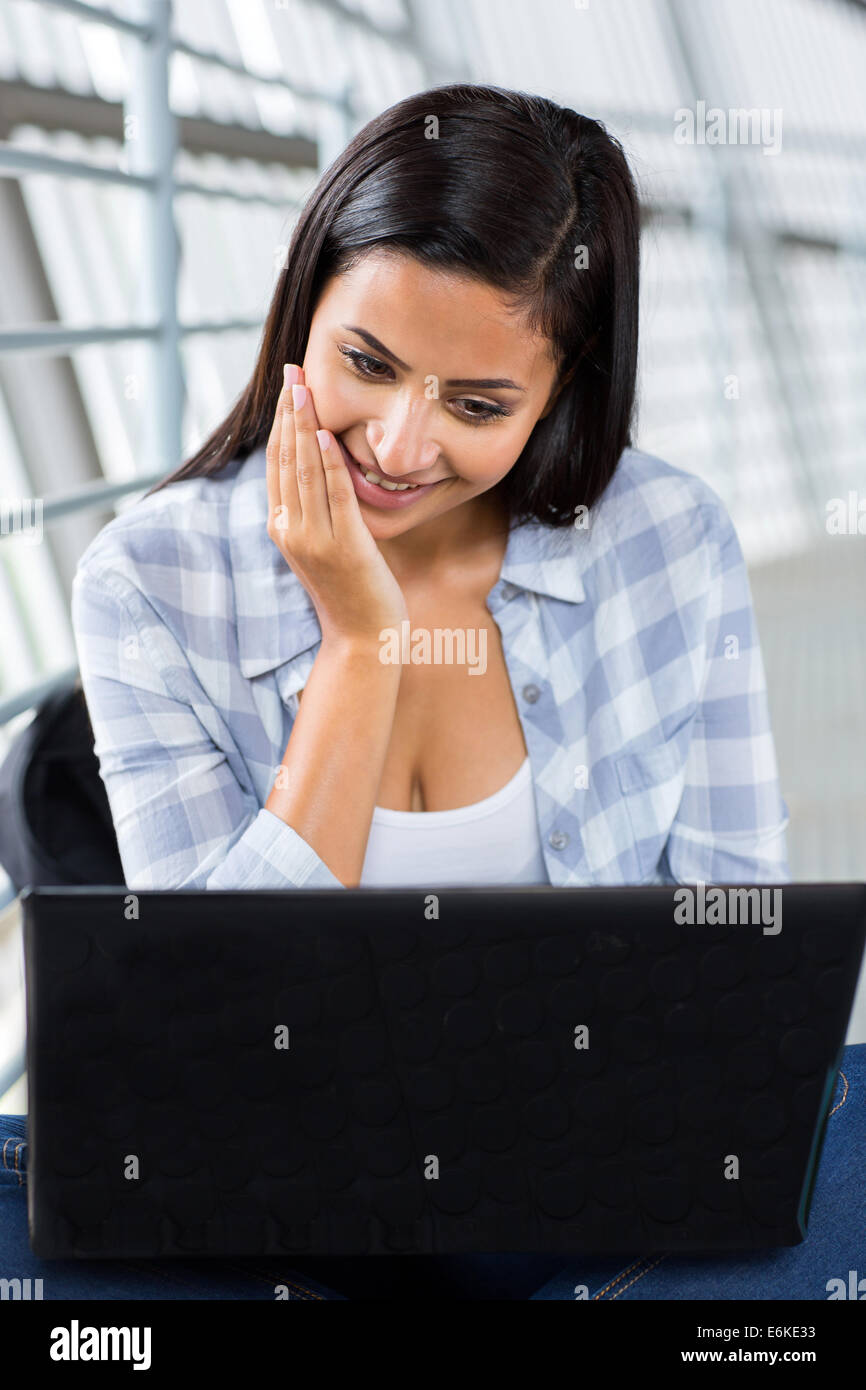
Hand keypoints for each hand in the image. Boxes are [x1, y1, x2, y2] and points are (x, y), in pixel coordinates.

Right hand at [266, 364, 408, 646]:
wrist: (362, 639)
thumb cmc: (350, 592)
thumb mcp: (324, 547)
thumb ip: (314, 512)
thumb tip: (320, 472)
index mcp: (281, 527)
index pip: (277, 463)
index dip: (281, 422)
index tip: (288, 386)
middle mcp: (289, 530)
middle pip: (285, 459)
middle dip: (289, 411)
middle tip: (293, 370)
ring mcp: (313, 539)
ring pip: (305, 471)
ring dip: (306, 426)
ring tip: (306, 388)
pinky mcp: (343, 547)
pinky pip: (334, 497)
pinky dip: (330, 464)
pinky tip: (330, 435)